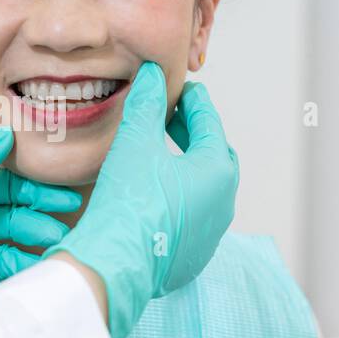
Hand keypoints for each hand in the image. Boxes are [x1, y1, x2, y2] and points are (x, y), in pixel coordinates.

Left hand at [0, 128, 80, 337]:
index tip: (66, 198)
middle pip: (8, 224)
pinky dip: (6, 291)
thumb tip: (3, 136)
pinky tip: (26, 293)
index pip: (2, 189)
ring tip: (53, 266)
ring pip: (2, 258)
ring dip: (27, 260)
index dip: (35, 192)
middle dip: (38, 226)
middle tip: (66, 234)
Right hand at [44, 61, 238, 337]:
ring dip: (187, 168)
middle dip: (194, 135)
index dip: (194, 103)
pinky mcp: (192, 257)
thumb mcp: (135, 142)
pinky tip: (156, 195)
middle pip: (214, 157)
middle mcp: (223, 204)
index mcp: (217, 172)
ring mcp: (210, 234)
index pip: (210, 124)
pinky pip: (192, 219)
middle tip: (172, 119)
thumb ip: (146, 104)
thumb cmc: (129, 202)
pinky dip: (179, 200)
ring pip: (205, 191)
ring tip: (161, 156)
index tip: (184, 89)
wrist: (115, 263)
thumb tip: (153, 74)